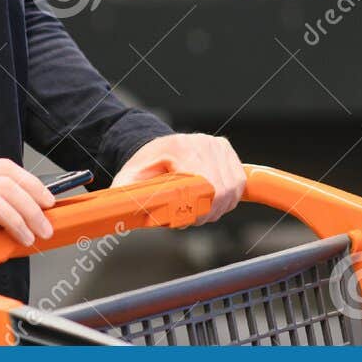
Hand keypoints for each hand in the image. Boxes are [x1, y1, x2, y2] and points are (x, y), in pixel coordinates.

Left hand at [111, 133, 244, 224]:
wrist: (155, 147)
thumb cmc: (143, 166)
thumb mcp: (129, 180)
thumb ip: (125, 197)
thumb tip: (122, 215)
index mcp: (178, 149)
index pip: (206, 184)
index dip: (201, 208)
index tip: (188, 219)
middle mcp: (201, 142)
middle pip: (223, 189)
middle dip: (208, 211)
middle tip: (192, 219)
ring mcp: (216, 144)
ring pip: (233, 188)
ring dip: (220, 206)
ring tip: (200, 209)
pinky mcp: (225, 149)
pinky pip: (239, 182)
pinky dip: (229, 197)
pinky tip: (213, 200)